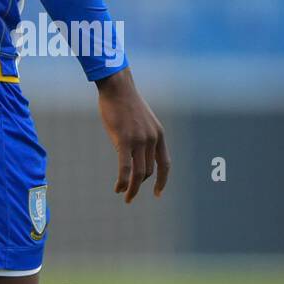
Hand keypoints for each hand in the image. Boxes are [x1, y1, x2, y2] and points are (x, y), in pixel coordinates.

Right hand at [96, 67, 169, 202]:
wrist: (118, 87)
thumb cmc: (125, 103)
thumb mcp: (141, 120)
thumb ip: (143, 136)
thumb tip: (135, 153)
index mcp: (159, 134)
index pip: (165, 164)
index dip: (162, 181)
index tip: (157, 193)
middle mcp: (152, 139)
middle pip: (148, 171)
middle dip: (139, 184)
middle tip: (129, 193)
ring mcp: (140, 140)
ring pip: (139, 173)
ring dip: (132, 188)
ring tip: (125, 196)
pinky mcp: (124, 140)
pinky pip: (125, 168)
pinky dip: (123, 182)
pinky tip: (118, 188)